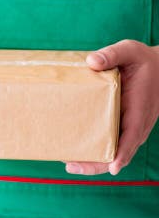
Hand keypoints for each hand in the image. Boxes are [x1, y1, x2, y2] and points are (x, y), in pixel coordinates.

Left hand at [65, 39, 158, 175]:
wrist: (156, 68)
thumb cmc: (141, 61)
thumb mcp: (130, 51)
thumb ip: (112, 54)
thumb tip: (91, 61)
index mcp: (139, 109)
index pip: (133, 136)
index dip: (124, 152)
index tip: (113, 166)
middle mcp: (135, 124)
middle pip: (120, 153)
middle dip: (97, 164)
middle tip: (70, 165)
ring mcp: (127, 128)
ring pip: (113, 152)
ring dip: (92, 161)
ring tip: (67, 162)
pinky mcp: (119, 127)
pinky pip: (108, 144)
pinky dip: (93, 151)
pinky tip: (72, 152)